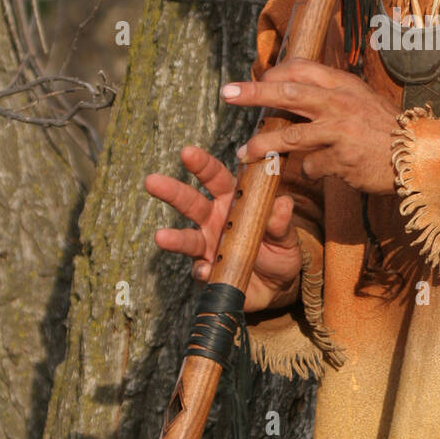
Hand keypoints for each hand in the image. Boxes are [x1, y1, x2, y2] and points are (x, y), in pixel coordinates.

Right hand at [144, 145, 302, 312]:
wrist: (278, 285)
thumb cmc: (280, 250)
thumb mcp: (286, 234)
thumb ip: (281, 221)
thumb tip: (282, 204)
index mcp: (234, 200)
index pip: (216, 178)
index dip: (203, 165)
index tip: (187, 153)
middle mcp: (215, 220)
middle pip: (190, 203)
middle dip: (172, 191)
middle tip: (152, 181)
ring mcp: (208, 247)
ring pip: (187, 239)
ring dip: (174, 238)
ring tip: (161, 237)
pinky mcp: (209, 272)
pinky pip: (201, 270)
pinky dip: (203, 271)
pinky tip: (206, 271)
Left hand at [222, 58, 399, 194]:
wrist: (421, 156)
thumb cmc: (386, 130)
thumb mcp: (361, 101)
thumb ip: (330, 97)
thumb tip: (293, 95)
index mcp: (343, 84)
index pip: (300, 68)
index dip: (273, 73)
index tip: (255, 81)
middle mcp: (340, 102)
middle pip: (287, 92)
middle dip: (253, 92)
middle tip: (227, 93)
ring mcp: (341, 131)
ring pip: (290, 135)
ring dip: (263, 145)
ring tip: (244, 153)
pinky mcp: (343, 159)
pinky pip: (313, 167)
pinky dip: (311, 171)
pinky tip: (320, 173)